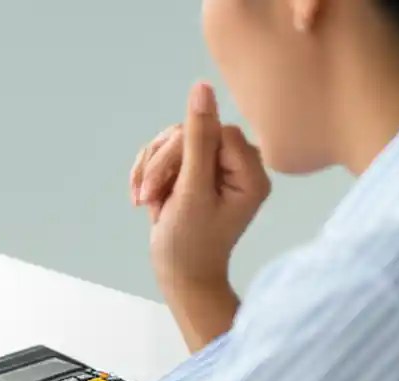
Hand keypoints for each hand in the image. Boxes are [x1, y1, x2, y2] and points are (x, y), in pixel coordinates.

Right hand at [129, 82, 270, 349]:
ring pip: (175, 140)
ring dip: (153, 170)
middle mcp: (239, 166)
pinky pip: (166, 153)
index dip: (184, 149)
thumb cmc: (189, 242)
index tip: (165, 182)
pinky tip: (146, 199)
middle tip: (147, 196)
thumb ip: (196, 137)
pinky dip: (150, 174)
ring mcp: (216, 169)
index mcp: (251, 172)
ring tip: (147, 200)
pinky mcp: (196, 173)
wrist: (179, 276)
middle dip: (164, 164)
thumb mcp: (191, 189)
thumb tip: (202, 87)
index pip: (215, 130)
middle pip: (193, 132)